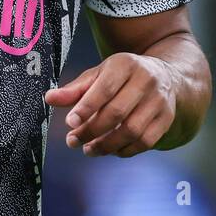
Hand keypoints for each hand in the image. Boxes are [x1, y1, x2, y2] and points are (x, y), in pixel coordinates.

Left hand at [44, 53, 177, 157]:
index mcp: (125, 64)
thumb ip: (75, 89)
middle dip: (92, 130)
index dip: (86, 107)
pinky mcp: (166, 119)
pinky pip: (145, 142)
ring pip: (132, 130)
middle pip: (117, 112)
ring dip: (107, 145)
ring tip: (89, 149)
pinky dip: (125, 150)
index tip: (70, 123)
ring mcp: (159, 100)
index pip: (105, 88)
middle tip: (73, 141)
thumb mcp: (99, 75)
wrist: (165, 76)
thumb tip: (49, 98)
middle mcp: (146, 80)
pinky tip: (110, 150)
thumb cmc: (123, 76)